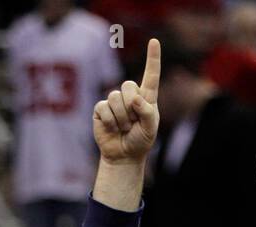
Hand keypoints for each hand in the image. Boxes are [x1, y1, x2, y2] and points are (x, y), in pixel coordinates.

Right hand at [93, 38, 159, 163]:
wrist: (123, 156)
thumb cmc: (140, 141)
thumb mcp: (150, 128)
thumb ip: (147, 112)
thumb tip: (134, 98)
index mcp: (146, 97)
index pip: (151, 74)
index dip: (153, 58)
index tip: (154, 41)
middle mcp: (130, 96)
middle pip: (128, 85)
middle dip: (130, 105)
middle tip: (132, 122)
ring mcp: (114, 102)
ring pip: (115, 98)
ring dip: (121, 118)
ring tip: (123, 128)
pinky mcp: (101, 110)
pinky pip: (104, 108)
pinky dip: (109, 121)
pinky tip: (112, 128)